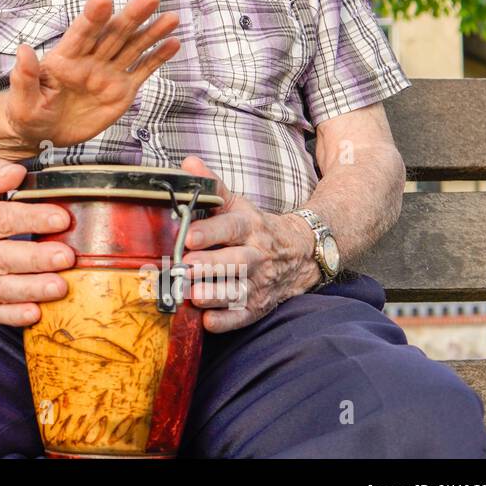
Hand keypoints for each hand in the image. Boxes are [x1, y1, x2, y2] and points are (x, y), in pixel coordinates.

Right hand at [0, 159, 76, 325]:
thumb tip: (17, 171)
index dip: (31, 218)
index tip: (61, 218)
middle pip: (2, 257)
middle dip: (36, 258)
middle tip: (66, 256)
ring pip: (0, 287)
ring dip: (31, 289)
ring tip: (60, 287)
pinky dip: (13, 315)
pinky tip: (36, 313)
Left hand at [5, 0, 178, 147]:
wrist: (43, 133)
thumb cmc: (27, 113)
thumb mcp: (22, 101)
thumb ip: (25, 77)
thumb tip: (22, 50)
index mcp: (65, 58)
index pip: (81, 34)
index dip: (92, 18)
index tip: (102, 0)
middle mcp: (90, 60)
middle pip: (113, 34)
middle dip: (131, 16)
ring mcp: (107, 73)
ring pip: (132, 48)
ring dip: (151, 32)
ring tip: (171, 17)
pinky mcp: (121, 90)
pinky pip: (142, 70)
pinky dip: (158, 57)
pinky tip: (173, 42)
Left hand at [178, 156, 321, 332]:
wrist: (299, 253)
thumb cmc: (255, 227)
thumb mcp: (238, 204)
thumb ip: (213, 186)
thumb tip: (188, 163)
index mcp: (249, 227)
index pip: (230, 227)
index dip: (210, 232)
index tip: (189, 236)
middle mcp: (255, 256)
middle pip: (235, 261)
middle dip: (210, 266)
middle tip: (185, 268)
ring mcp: (258, 283)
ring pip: (238, 291)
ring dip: (215, 295)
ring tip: (193, 295)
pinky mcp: (257, 305)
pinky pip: (243, 317)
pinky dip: (226, 322)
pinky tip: (207, 322)